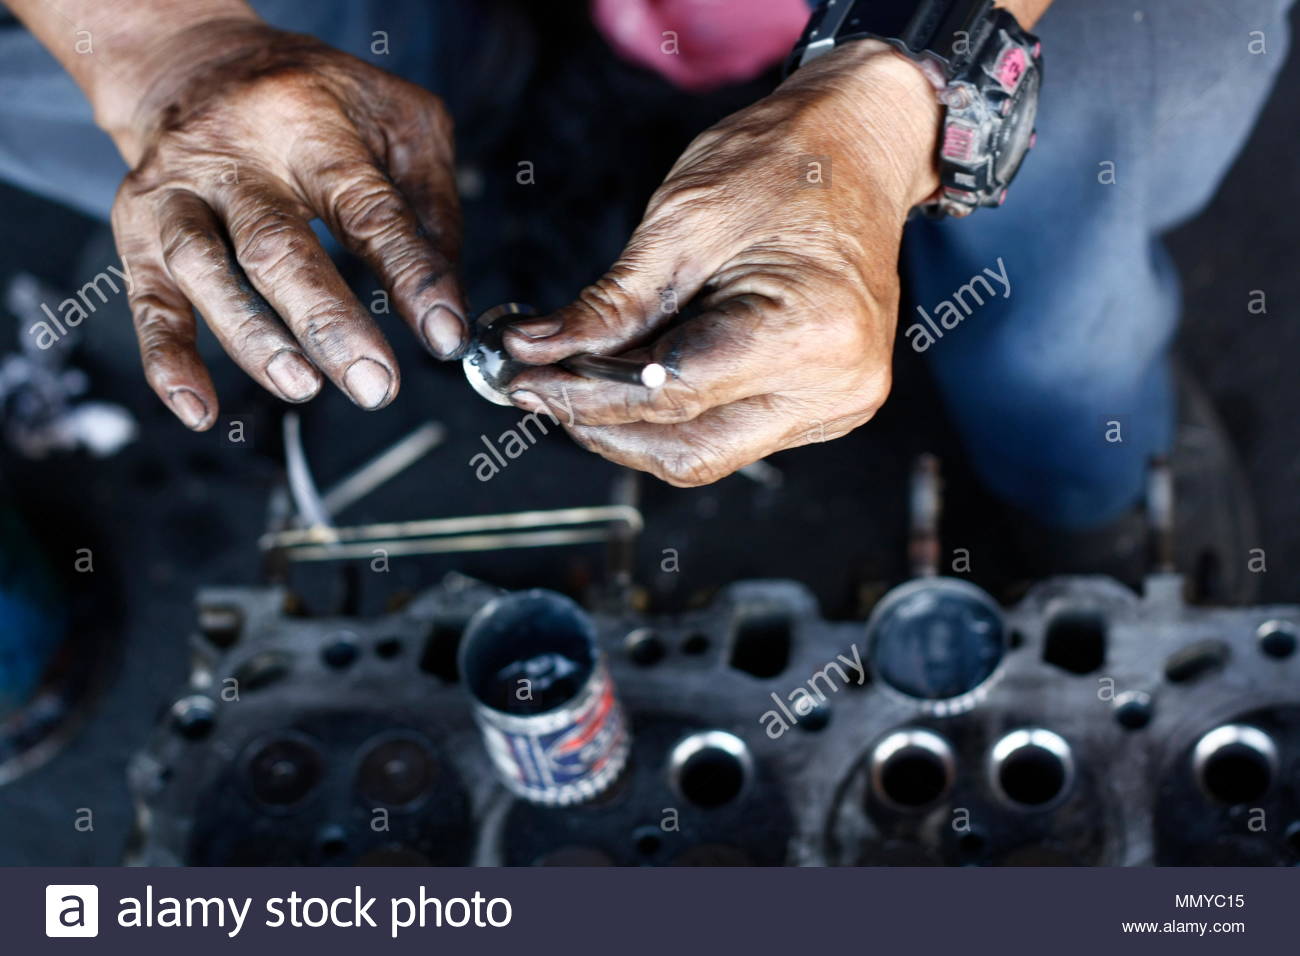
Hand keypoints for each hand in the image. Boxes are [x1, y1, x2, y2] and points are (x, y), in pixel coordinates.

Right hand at [108, 18, 466, 428]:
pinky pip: (149, 300)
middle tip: (375, 384)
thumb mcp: (395, 119)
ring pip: (207, 274)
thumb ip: (429, 203)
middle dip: (328, 324)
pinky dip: (168, 361)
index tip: (444, 335)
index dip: (410, 276)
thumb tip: (446, 300)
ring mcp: (177, 191)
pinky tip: (200, 410)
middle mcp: (234, 154)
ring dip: (256, 343)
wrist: (194, 60)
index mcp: (310, 122)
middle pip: (276, 247)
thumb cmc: (314, 100)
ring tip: (306, 387)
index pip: (366, 209)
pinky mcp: (137, 227)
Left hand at [503, 41, 940, 485]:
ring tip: (589, 375)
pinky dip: (680, 412)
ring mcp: (839, 402)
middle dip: (606, 425)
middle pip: (691, 450)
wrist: (860, 147)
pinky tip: (647, 370)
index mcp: (810, 333)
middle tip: (545, 388)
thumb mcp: (681, 224)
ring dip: (638, 423)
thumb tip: (537, 351)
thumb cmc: (784, 164)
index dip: (587, 396)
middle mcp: (836, 385)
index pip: (671, 395)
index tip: (525, 382)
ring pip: (709, 452)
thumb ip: (610, 305)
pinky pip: (736, 433)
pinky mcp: (827, 405)